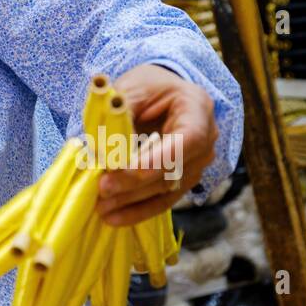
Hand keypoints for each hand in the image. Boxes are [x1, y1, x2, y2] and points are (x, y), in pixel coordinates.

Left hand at [95, 64, 217, 226]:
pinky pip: (162, 200)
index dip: (159, 158)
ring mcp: (198, 163)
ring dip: (132, 201)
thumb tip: (99, 148)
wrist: (159, 95)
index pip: (188, 139)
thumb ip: (118, 113)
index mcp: (197, 108)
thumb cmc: (146, 88)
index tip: (127, 170)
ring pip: (167, 189)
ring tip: (100, 206)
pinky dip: (137, 210)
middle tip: (102, 188)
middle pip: (175, 169)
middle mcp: (206, 139)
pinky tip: (113, 217)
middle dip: (136, 183)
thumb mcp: (131, 88)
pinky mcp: (183, 181)